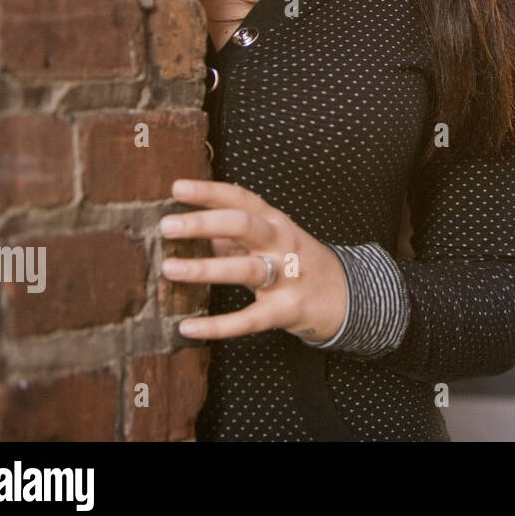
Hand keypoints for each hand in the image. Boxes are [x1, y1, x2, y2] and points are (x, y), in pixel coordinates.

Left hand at [160, 179, 347, 344]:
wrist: (348, 297)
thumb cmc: (299, 264)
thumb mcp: (273, 241)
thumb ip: (236, 236)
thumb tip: (193, 229)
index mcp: (276, 223)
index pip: (242, 199)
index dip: (210, 192)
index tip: (177, 188)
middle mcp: (282, 244)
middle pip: (244, 225)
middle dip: (205, 223)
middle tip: (167, 226)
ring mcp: (287, 277)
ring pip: (245, 269)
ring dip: (206, 268)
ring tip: (169, 268)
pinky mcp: (286, 310)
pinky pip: (249, 319)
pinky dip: (218, 325)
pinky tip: (188, 327)